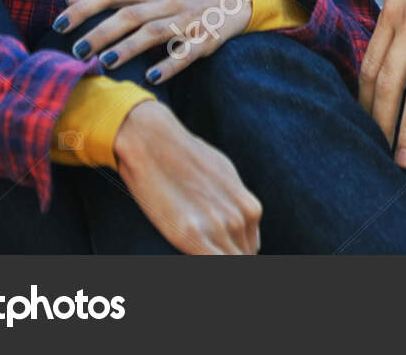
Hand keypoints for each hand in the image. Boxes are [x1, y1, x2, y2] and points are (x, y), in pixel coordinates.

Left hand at [53, 0, 251, 82]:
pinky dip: (169, 64)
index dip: (83, 9)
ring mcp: (187, 19)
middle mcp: (165, 2)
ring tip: (104, 64)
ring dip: (128, 47)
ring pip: (153, 32)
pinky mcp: (207, 37)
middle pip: (129, 14)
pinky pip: (186, 51)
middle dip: (101, 32)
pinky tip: (151, 78)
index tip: (58, 26)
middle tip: (77, 51)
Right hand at [112, 101, 261, 253]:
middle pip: (240, 259)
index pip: (250, 251)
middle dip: (223, 255)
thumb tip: (243, 222)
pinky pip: (211, 263)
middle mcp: (240, 220)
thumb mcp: (226, 178)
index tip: (217, 250)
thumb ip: (236, 205)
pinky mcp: (191, 235)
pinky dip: (205, 261)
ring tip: (194, 244)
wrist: (155, 142)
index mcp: (251, 209)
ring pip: (228, 262)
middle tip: (203, 247)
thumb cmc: (186, 159)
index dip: (232, 254)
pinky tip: (188, 250)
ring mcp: (218, 228)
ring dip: (212, 256)